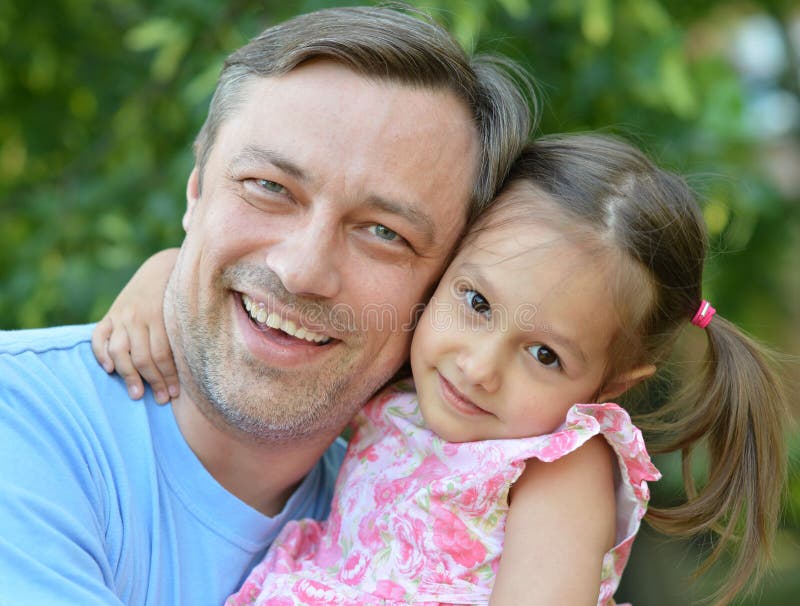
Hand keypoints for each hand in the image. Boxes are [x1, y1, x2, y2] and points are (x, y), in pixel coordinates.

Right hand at [91, 249, 179, 403]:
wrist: (163, 267)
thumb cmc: (181, 297)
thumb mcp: (186, 311)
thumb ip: (186, 335)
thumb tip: (199, 366)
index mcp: (160, 317)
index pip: (162, 355)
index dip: (168, 377)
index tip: (174, 395)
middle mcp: (138, 317)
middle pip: (143, 357)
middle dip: (153, 382)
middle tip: (161, 399)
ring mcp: (122, 315)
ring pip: (120, 351)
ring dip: (128, 375)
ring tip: (137, 394)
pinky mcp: (110, 314)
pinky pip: (99, 336)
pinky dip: (101, 353)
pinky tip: (109, 369)